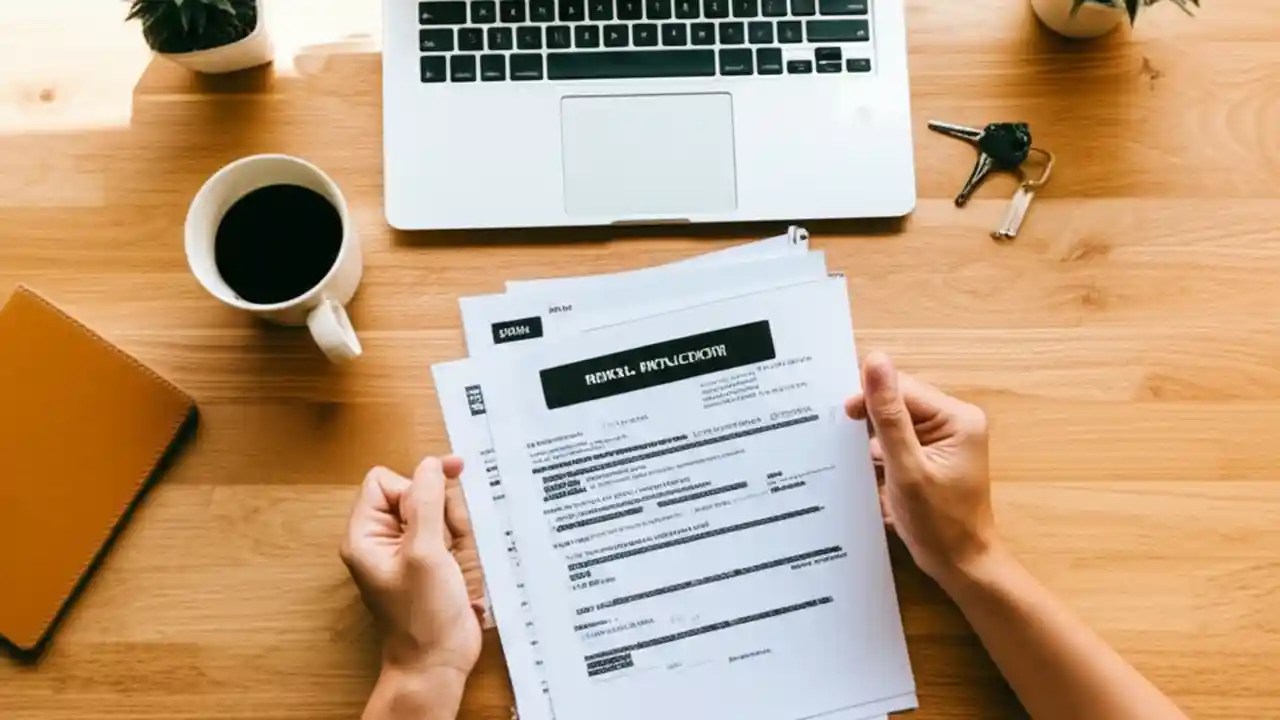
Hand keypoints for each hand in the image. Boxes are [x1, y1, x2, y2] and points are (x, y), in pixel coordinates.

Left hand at [340, 456, 483, 679]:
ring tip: (456, 557)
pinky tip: (462, 565)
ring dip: (454, 527)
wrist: (436, 662)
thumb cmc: (422, 617)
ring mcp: (406, 551)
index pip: (383, 482)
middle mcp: (381, 540)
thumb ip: (426, 503)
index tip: (439, 502)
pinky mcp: (428, 562)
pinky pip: (446, 532)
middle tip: (449, 539)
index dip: (413, 487)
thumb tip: (431, 464)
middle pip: (413, 493)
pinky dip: (460, 541)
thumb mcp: (425, 552)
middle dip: (439, 510)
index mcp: (364, 536)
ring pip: (435, 511)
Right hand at [845, 352, 998, 583]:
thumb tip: (875, 361)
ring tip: (852, 454)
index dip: (870, 397)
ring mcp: (944, 439)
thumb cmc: (940, 523)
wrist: (961, 564)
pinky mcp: (932, 456)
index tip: (841, 416)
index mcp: (957, 418)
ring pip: (896, 421)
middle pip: (900, 402)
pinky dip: (880, 450)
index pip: (904, 389)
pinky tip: (865, 465)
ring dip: (872, 435)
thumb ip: (889, 415)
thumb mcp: (908, 467)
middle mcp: (955, 422)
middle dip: (870, 417)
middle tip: (840, 435)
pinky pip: (900, 439)